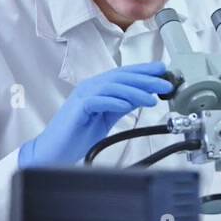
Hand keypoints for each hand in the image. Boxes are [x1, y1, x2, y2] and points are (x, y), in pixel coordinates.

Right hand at [18, 61, 172, 167]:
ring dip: (135, 90)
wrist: (55, 150)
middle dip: (145, 79)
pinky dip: (114, 101)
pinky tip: (128, 105)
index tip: (163, 70)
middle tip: (165, 83)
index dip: (144, 71)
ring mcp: (83, 96)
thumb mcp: (107, 117)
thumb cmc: (78, 135)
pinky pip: (98, 100)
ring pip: (112, 86)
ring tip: (152, 98)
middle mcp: (90, 87)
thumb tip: (144, 95)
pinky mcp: (77, 108)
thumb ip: (123, 105)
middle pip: (121, 77)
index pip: (124, 74)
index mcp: (98, 88)